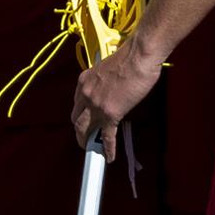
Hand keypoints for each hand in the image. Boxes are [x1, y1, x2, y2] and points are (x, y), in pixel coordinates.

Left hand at [71, 42, 162, 162]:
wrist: (138, 56)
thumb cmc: (129, 58)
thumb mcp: (107, 68)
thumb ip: (104, 82)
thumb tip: (111, 91)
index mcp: (84, 80)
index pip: (77, 103)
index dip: (81, 114)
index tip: (86, 120)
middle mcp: (86, 93)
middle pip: (77, 119)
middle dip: (80, 131)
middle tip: (85, 139)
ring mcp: (96, 105)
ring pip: (85, 129)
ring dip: (88, 141)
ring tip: (92, 151)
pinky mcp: (110, 113)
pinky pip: (107, 136)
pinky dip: (108, 148)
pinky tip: (109, 157)